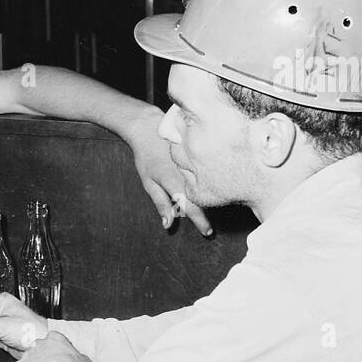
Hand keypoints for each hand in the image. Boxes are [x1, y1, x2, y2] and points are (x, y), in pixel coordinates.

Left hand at [12, 331, 92, 361]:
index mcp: (54, 338)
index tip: (59, 357)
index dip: (56, 348)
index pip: (53, 338)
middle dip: (43, 357)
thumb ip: (79, 356)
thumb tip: (80, 359)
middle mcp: (38, 343)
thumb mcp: (84, 361)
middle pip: (39, 348)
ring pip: (28, 359)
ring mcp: (27, 355)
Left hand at [126, 107, 211, 236]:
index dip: (200, 221)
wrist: (150, 128)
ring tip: (214, 210)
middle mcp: (187, 173)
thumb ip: (160, 203)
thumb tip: (168, 224)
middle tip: (209, 230)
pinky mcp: (199, 154)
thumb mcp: (149, 183)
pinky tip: (215, 188)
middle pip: (202, 198)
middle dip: (207, 215)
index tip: (207, 233)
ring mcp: (195, 162)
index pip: (190, 206)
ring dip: (211, 199)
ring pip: (208, 185)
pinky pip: (208, 172)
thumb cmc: (146, 158)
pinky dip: (211, 182)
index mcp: (174, 181)